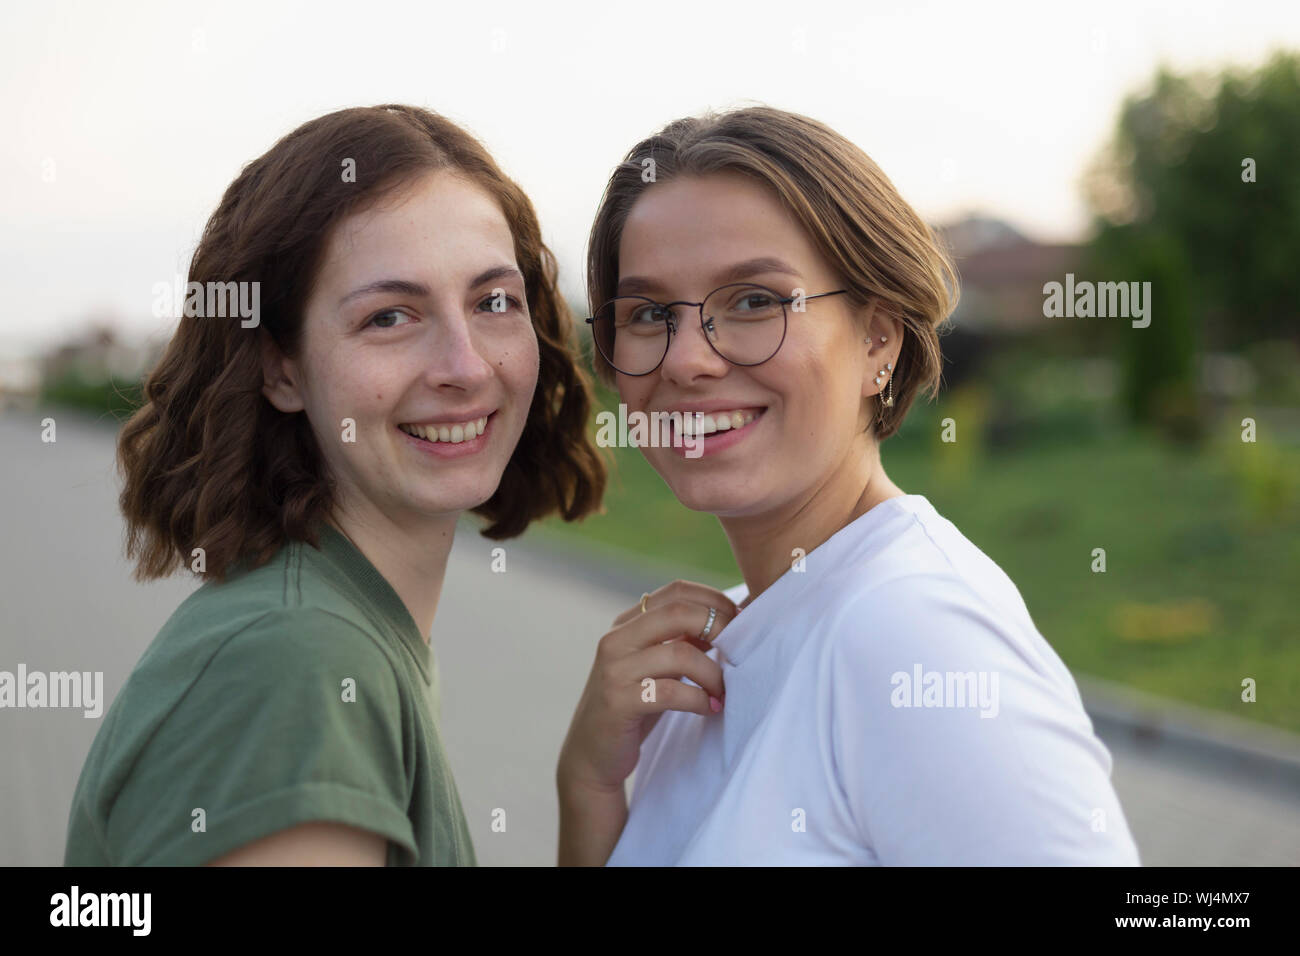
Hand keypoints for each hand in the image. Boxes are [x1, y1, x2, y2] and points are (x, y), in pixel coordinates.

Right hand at [557, 579, 738, 794]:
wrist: (592, 755)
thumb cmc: (635, 707)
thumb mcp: (659, 667)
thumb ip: (685, 642)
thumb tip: (733, 619)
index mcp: (627, 624)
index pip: (677, 591)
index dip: (715, 600)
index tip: (741, 622)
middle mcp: (617, 640)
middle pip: (678, 611)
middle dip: (719, 627)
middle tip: (740, 651)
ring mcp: (614, 669)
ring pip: (679, 654)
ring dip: (713, 674)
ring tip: (723, 692)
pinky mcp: (617, 702)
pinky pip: (671, 692)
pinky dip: (699, 699)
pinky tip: (710, 708)